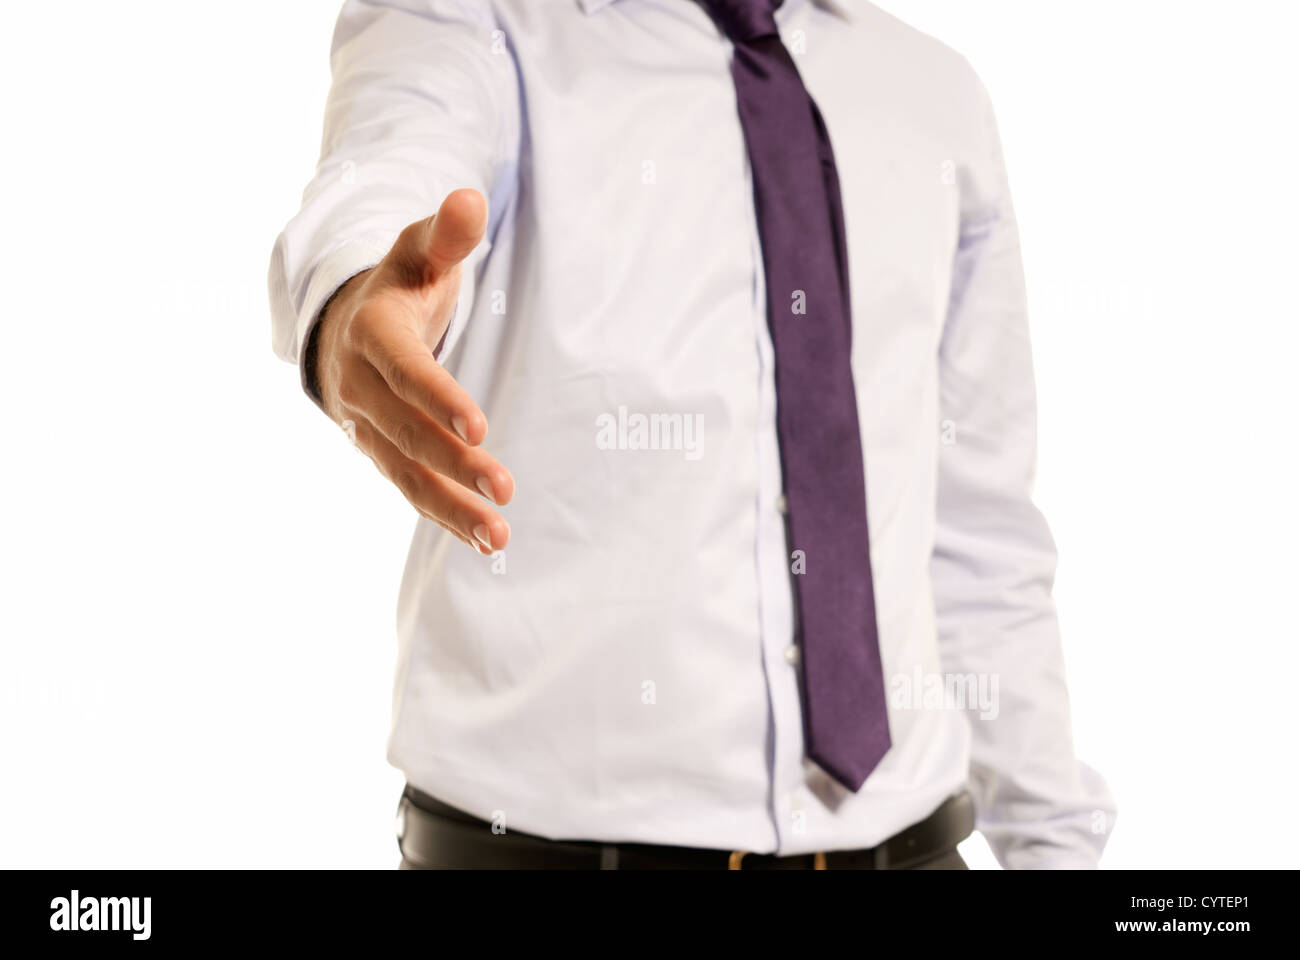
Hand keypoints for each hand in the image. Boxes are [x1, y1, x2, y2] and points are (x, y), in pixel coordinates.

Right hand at [311, 189, 512, 554]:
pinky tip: (485, 539)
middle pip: (408, 431)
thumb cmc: (399, 287)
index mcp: (373, 334)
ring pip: (406, 473)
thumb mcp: (419, 253)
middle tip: (505, 488)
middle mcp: (361, 387)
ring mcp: (367, 426)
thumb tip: (471, 200)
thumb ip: (447, 234)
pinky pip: (410, 489)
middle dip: (455, 462)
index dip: (439, 398)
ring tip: (498, 536)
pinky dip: (444, 515)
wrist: (345, 326)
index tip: (480, 425)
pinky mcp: (380, 452)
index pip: (406, 370)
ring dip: (451, 507)